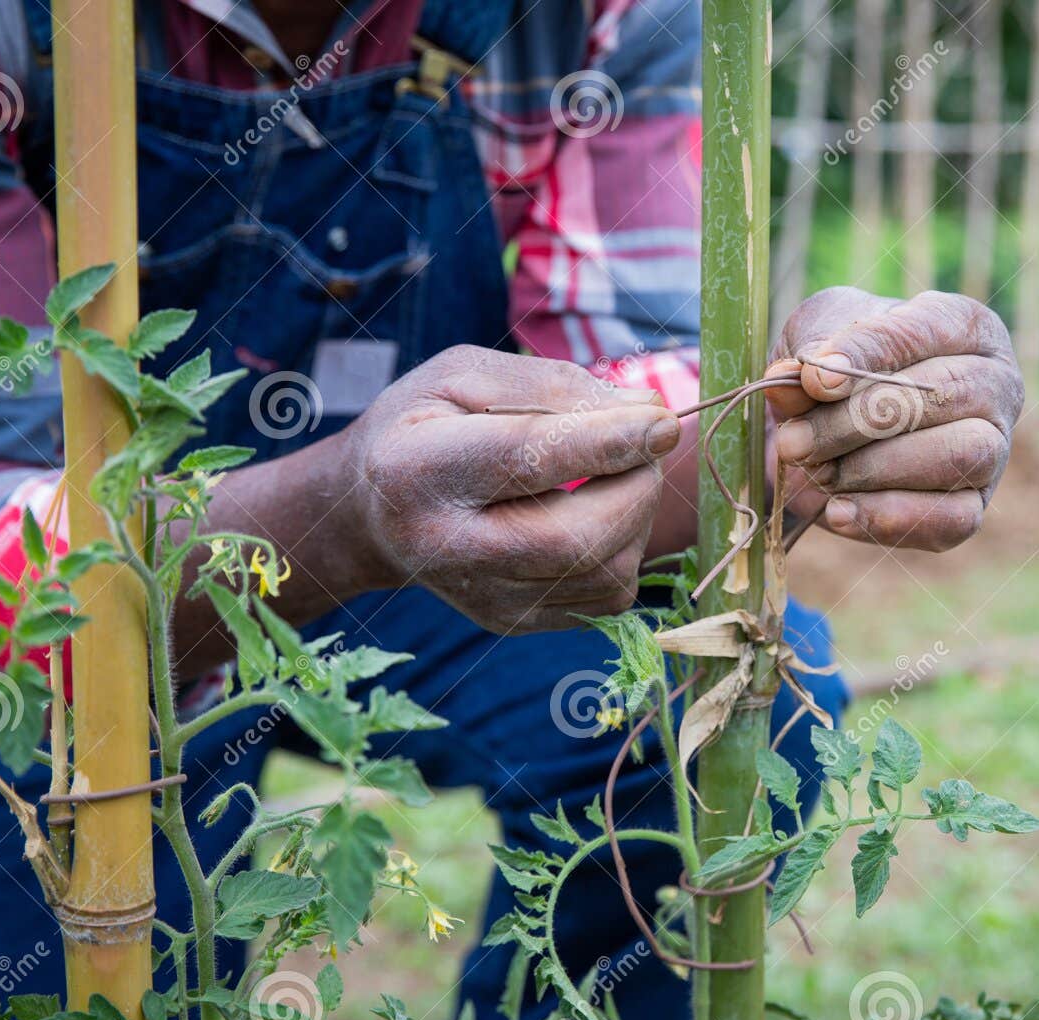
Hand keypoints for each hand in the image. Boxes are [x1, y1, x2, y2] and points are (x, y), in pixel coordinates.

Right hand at [339, 345, 679, 633]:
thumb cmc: (427, 425)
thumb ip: (554, 385)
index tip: (665, 424)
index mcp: (417, 468)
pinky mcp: (514, 623)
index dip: (605, 443)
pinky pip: (609, 598)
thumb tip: (648, 410)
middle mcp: (444, 547)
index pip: (524, 460)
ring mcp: (481, 598)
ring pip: (604, 574)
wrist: (373, 511)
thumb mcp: (467, 376)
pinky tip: (598, 513)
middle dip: (636, 485)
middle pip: (574, 539)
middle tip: (644, 442)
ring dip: (637, 515)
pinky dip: (626, 548)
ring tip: (616, 473)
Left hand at [767, 287, 1023, 551]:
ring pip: (956, 456)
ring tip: (816, 471)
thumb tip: (804, 379)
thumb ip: (809, 351)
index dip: (868, 354)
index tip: (816, 378)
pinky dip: (888, 517)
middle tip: (795, 440)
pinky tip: (838, 511)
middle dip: (856, 422)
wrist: (828, 428)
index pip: (924, 331)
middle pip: (941, 396)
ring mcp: (993, 449)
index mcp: (965, 326)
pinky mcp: (973, 507)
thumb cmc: (838, 367)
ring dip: (872, 469)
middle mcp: (995, 384)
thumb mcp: (815, 340)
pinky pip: (950, 519)